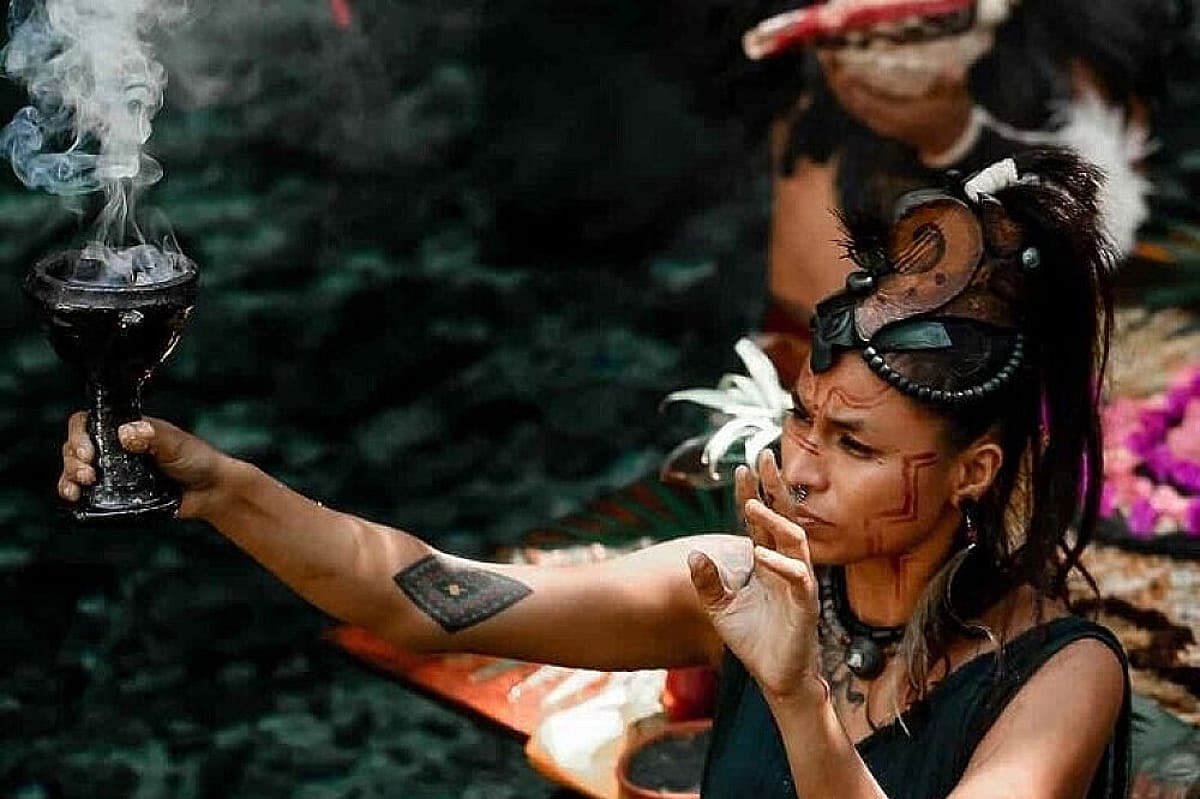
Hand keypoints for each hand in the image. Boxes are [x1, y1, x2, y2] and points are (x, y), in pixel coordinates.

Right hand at [58, 412, 231, 519]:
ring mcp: (113, 472)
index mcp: (127, 430)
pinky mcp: (116, 494)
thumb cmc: (197, 461)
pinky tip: (76, 499)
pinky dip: (75, 493)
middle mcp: (115, 449)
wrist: (211, 491)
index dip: (80, 435)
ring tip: (78, 488)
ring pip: (75, 469)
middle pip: (75, 446)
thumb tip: (126, 433)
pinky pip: (87, 492)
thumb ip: (153, 437)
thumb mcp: (176, 444)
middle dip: (73, 460)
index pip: (89, 422)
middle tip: (87, 474)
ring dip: (68, 477)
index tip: (89, 452)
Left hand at [689, 453, 823, 703]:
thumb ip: (707, 581)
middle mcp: (786, 566)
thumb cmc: (753, 640)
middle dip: (775, 488)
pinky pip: (798, 577)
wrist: (775, 677)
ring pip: (795, 540)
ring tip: (754, 505)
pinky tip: (761, 554)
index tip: (742, 469)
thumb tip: (692, 554)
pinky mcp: (805, 606)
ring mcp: (799, 584)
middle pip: (785, 518)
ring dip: (775, 521)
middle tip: (765, 458)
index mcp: (768, 563)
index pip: (761, 522)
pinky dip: (779, 564)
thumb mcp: (720, 607)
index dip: (752, 495)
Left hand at [818, 49, 972, 162]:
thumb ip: (952, 85)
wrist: (947, 139)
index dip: (854, 90)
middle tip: (828, 58)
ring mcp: (876, 121)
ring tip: (828, 60)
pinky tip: (837, 71)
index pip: (869, 105)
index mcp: (897, 120)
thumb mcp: (955, 100)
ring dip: (837, 84)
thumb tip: (954, 70)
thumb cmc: (951, 116)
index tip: (843, 72)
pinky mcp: (875, 117)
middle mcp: (881, 123)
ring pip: (850, 103)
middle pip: (852, 103)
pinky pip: (854, 103)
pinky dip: (844, 88)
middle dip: (837, 82)